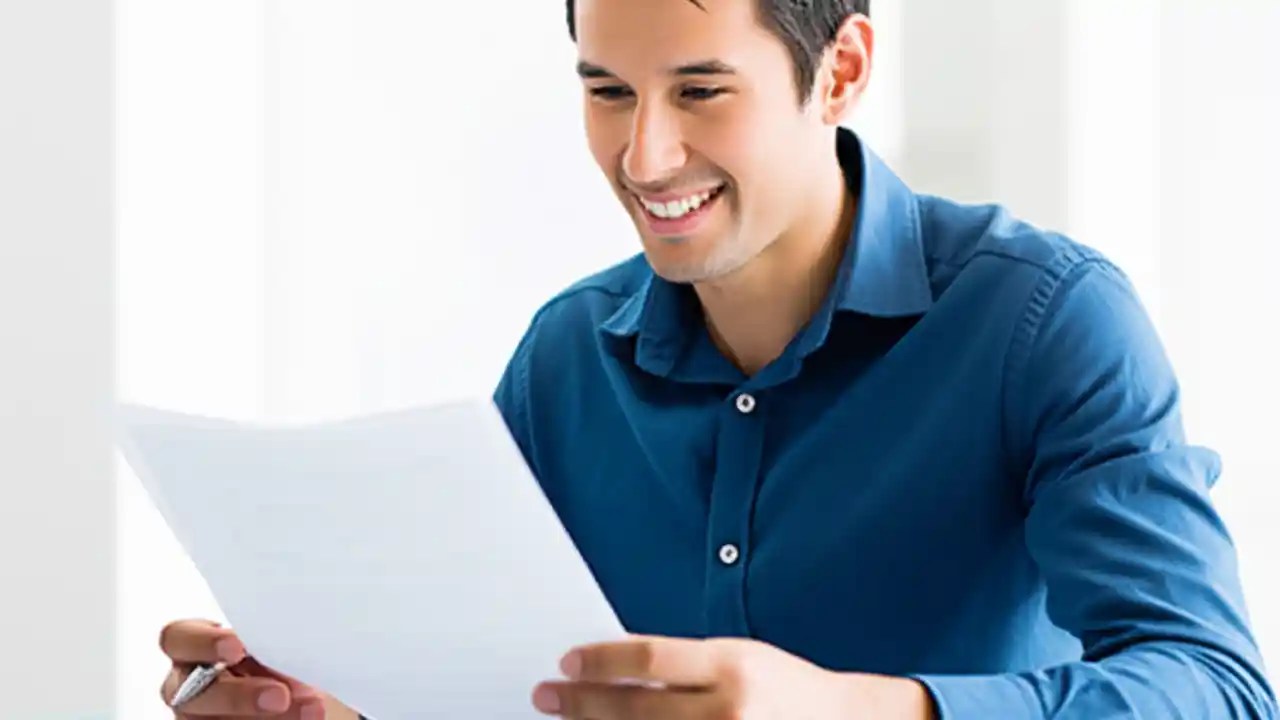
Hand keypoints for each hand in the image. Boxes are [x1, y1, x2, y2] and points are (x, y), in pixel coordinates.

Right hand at [158, 618, 358, 719]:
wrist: (309, 701)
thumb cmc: (292, 666)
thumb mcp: (286, 649)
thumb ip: (276, 645)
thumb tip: (292, 644)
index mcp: (200, 647)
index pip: (177, 638)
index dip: (203, 642)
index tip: (238, 647)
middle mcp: (189, 685)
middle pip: (192, 692)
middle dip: (239, 695)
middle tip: (280, 695)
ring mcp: (195, 718)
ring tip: (308, 713)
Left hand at [531, 635, 935, 718]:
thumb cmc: (784, 688)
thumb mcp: (739, 657)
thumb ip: (685, 665)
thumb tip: (614, 669)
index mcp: (732, 665)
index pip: (649, 660)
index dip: (601, 661)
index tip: (567, 661)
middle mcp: (729, 709)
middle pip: (635, 709)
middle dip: (581, 702)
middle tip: (545, 696)